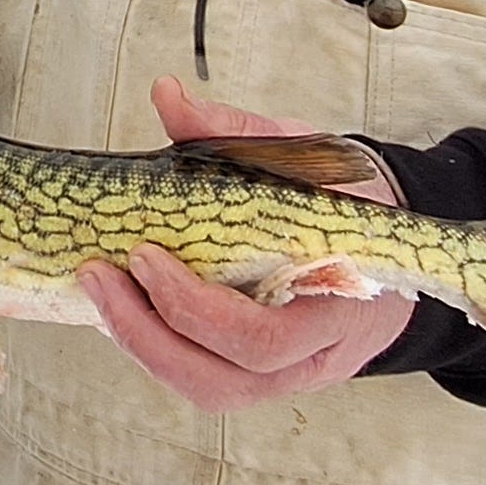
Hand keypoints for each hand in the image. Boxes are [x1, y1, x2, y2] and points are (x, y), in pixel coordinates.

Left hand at [77, 76, 416, 412]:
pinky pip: (202, 379)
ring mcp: (287, 376)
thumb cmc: (341, 202)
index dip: (198, 308)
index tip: (146, 256)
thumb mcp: (302, 157)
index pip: (266, 337)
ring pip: (208, 389)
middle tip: (100, 273)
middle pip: (227, 378)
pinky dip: (155, 348)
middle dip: (150, 331)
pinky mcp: (258, 377)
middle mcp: (316, 356)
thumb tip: (168, 95)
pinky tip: (122, 307)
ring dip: (142, 346)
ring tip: (100, 290)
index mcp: (342, 303)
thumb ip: (235, 131)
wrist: (385, 244)